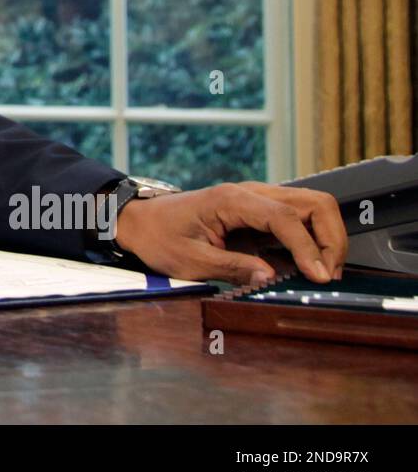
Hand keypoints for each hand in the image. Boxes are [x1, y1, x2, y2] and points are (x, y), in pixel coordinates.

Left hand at [113, 181, 346, 286]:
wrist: (142, 221)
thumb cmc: (160, 237)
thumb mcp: (190, 260)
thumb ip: (232, 267)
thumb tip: (270, 278)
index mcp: (231, 200)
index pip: (285, 218)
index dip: (307, 248)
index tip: (319, 276)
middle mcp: (250, 192)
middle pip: (313, 203)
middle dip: (330, 238)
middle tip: (327, 275)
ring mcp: (257, 199)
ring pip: (312, 206)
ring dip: (326, 237)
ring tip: (322, 272)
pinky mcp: (259, 211)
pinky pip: (298, 217)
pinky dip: (312, 237)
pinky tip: (308, 264)